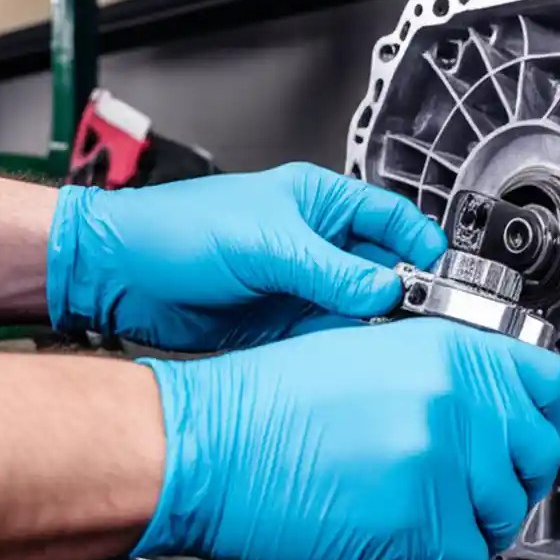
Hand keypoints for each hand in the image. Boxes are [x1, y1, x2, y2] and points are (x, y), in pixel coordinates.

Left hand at [46, 162, 445, 350]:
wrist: (119, 275)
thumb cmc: (176, 230)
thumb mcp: (266, 245)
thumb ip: (330, 272)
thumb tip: (384, 291)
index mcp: (319, 203)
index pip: (390, 218)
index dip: (420, 243)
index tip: (439, 273)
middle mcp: (316, 243)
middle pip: (382, 268)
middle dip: (402, 292)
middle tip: (419, 317)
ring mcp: (302, 284)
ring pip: (359, 307)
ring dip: (373, 325)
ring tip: (388, 342)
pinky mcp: (285, 322)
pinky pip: (329, 336)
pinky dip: (343, 348)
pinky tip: (352, 357)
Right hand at [133, 318, 559, 559]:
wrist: (201, 443)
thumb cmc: (262, 404)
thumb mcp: (364, 354)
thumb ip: (435, 374)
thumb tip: (481, 404)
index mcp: (443, 348)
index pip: (546, 381)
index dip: (551, 418)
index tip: (543, 437)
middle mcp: (451, 395)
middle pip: (535, 453)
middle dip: (519, 483)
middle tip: (494, 496)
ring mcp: (439, 454)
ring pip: (505, 510)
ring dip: (484, 529)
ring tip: (455, 530)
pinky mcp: (418, 516)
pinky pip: (470, 556)